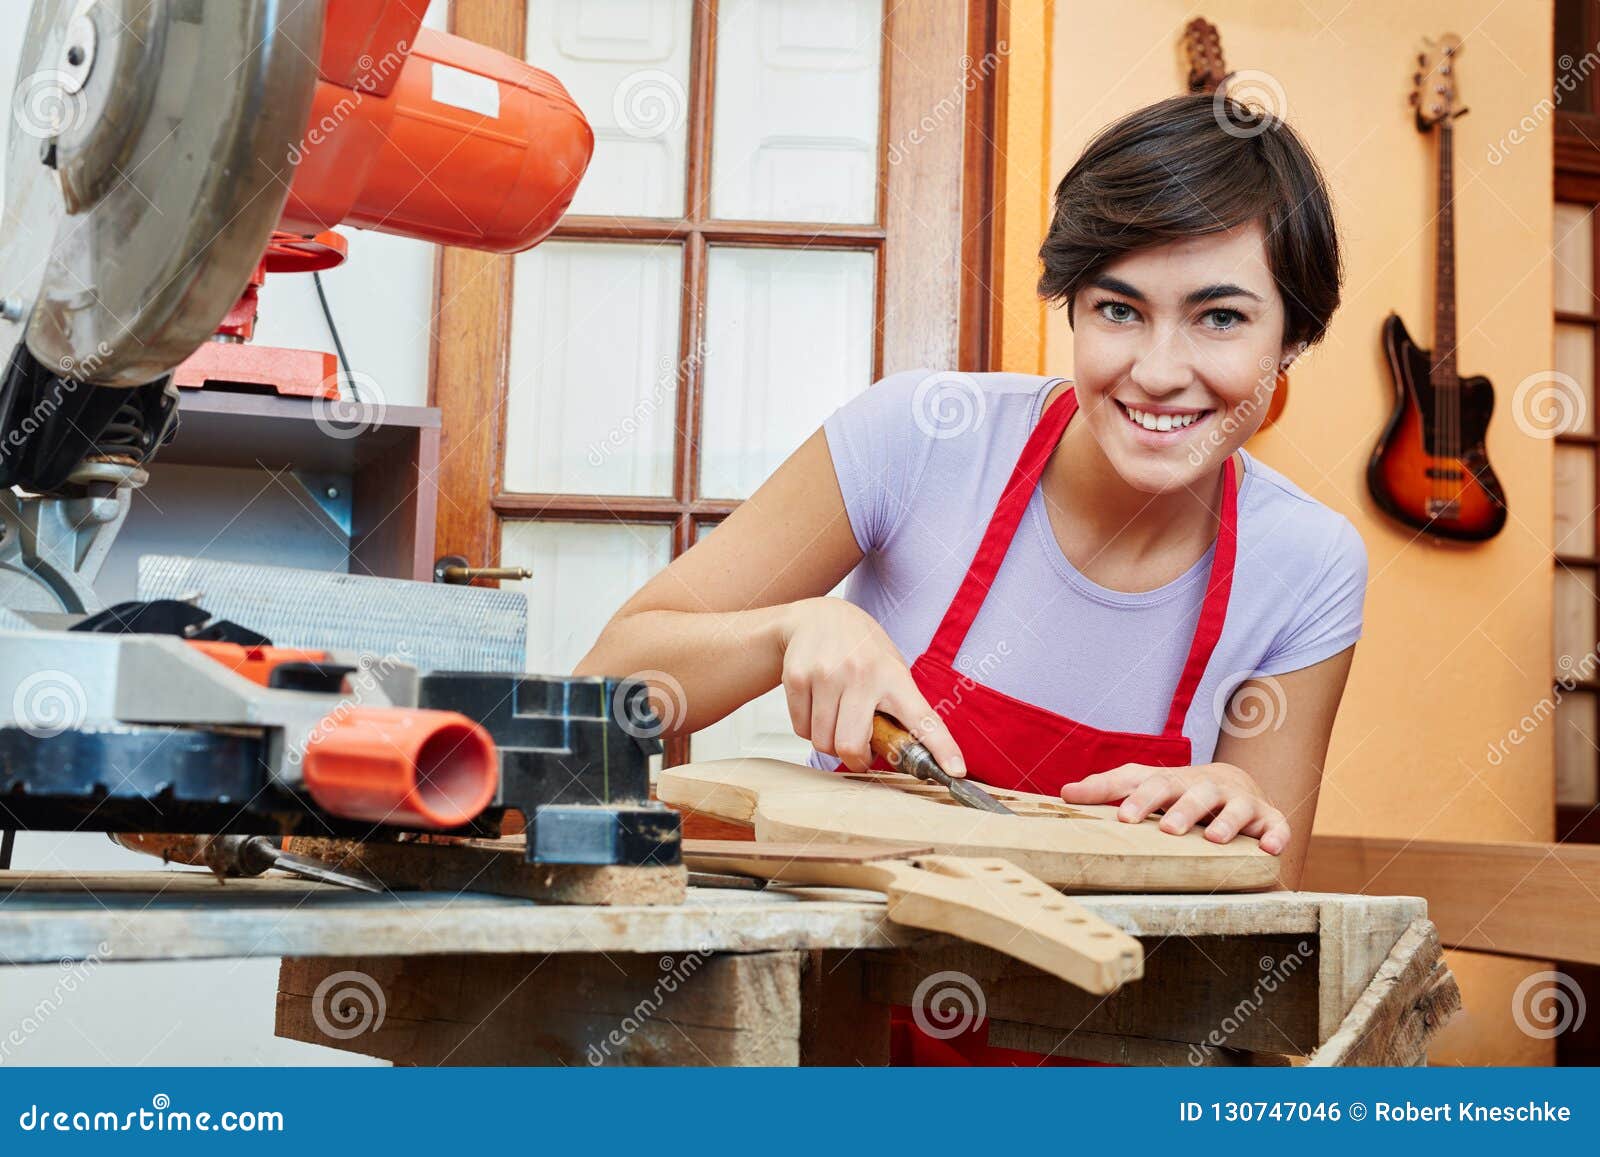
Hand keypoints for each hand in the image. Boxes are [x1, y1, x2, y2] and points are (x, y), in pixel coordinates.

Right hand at [777, 596, 966, 776]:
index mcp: (893, 676)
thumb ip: (898, 707)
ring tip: (837, 719)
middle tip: (859, 751)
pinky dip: (809, 729)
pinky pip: (802, 729)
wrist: (817, 616)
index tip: (956, 771)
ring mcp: (826, 674)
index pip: (923, 718)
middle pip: (851, 746)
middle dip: (855, 759)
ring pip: (823, 742)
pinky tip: (818, 706)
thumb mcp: (889, 666)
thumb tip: (912, 755)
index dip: (941, 747)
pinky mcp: (797, 677)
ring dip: (830, 742)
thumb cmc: (859, 648)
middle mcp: (860, 674)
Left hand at [1059, 761, 1288, 853]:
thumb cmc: (1177, 791)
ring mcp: (1239, 801)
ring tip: (1213, 840)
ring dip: (1225, 822)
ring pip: (1235, 808)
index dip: (1137, 801)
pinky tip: (1270, 849)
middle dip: (1181, 810)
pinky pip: (1276, 827)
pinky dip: (1275, 836)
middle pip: (1193, 793)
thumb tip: (1064, 793)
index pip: (1151, 786)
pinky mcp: (1268, 819)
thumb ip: (1106, 789)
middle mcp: (1205, 787)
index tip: (1122, 818)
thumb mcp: (1142, 786)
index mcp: (1173, 782)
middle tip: (1167, 830)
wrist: (1234, 784)